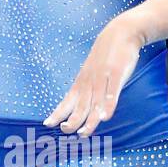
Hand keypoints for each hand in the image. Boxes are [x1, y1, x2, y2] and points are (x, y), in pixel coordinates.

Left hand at [44, 13, 147, 135]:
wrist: (120, 33)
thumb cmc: (105, 57)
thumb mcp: (90, 73)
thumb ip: (87, 91)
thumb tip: (81, 109)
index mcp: (82, 83)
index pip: (67, 101)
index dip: (58, 113)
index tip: (47, 124)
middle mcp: (89, 82)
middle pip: (79, 105)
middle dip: (72, 120)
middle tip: (66, 130)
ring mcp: (103, 78)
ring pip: (95, 102)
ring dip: (90, 119)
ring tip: (84, 133)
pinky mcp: (117, 73)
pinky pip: (112, 92)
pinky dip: (108, 105)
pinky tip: (105, 117)